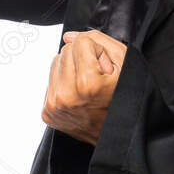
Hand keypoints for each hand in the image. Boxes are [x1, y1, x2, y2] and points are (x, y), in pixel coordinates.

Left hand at [41, 29, 126, 144]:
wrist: (119, 137)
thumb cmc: (126, 99)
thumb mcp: (125, 63)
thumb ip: (99, 40)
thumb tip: (69, 36)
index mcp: (86, 83)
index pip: (80, 42)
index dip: (98, 52)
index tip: (106, 70)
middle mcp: (66, 96)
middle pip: (65, 51)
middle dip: (82, 59)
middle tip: (98, 79)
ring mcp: (55, 107)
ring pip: (55, 63)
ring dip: (71, 70)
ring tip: (87, 88)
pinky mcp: (48, 113)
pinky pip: (51, 81)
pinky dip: (64, 84)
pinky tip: (79, 96)